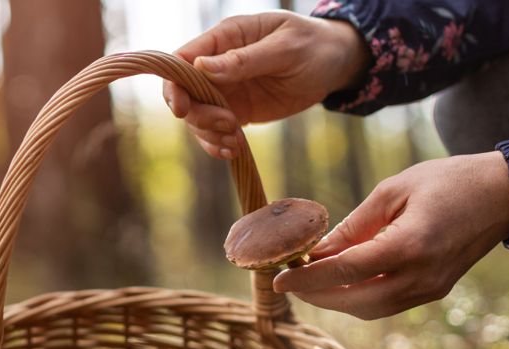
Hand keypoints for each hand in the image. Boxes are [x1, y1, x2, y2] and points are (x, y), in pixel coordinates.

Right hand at [163, 12, 369, 158]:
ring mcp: (225, 90)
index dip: (175, 85)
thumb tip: (201, 67)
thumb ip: (245, 59)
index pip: (182, 59)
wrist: (334, 64)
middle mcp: (217, 64)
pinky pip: (213, 131)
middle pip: (184, 93)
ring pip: (196, 117)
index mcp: (225, 37)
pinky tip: (234, 151)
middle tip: (228, 125)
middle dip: (198, 115)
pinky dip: (217, 144)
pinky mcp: (235, 111)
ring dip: (209, 134)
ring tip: (236, 141)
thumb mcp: (285, 49)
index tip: (183, 109)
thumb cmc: (313, 46)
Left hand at [273, 152, 508, 319]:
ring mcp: (431, 289)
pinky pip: (388, 304)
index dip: (307, 278)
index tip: (279, 278)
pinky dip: (359, 298)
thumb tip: (316, 252)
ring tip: (310, 282)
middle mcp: (421, 276)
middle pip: (355, 301)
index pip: (345, 272)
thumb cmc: (447, 180)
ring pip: (371, 309)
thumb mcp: (392, 191)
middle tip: (289, 281)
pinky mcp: (435, 291)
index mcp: (409, 245)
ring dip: (336, 301)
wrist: (504, 193)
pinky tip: (341, 283)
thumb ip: (353, 226)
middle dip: (317, 295)